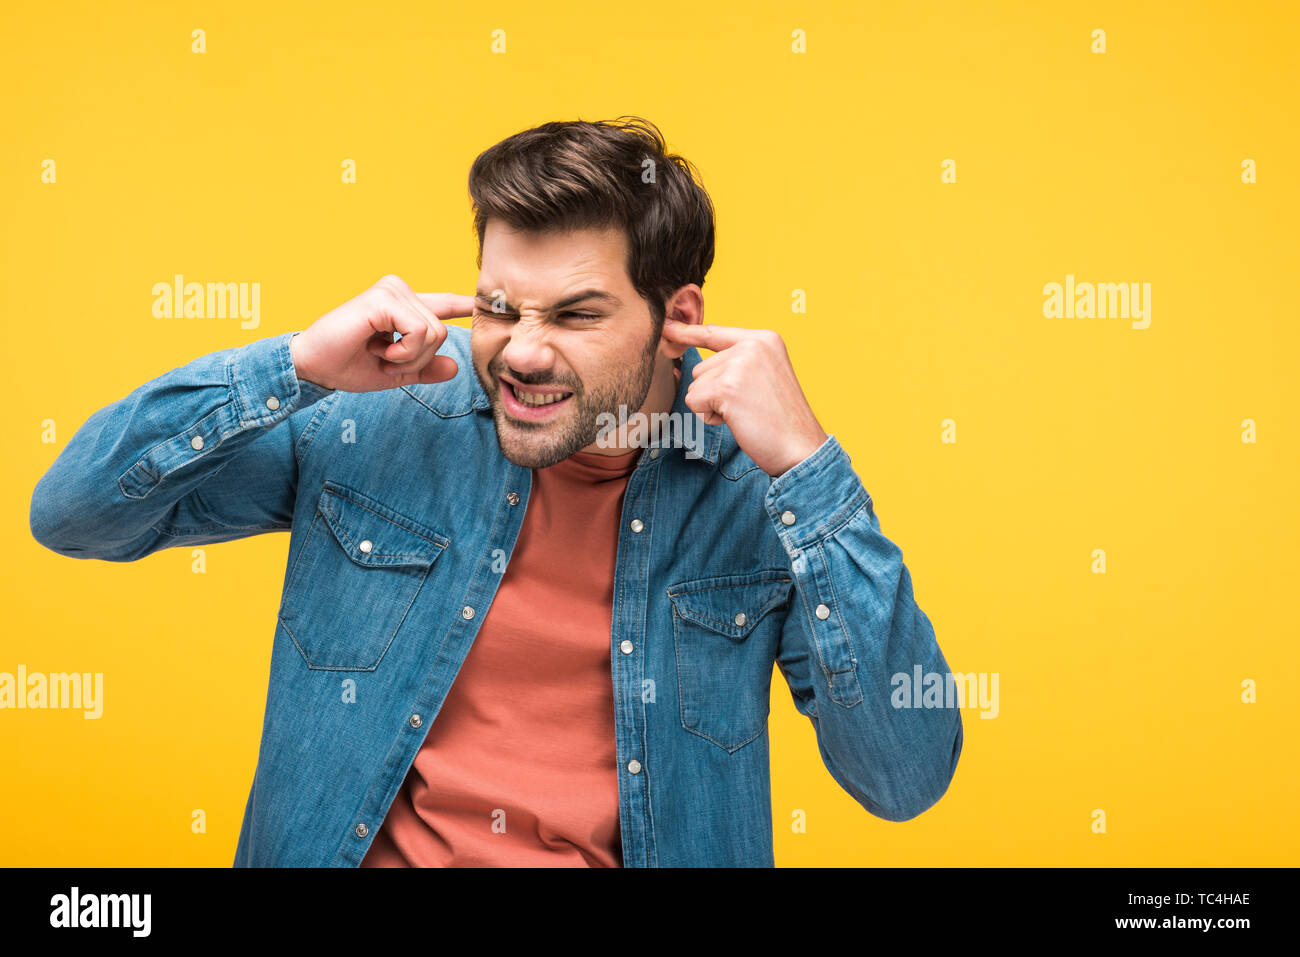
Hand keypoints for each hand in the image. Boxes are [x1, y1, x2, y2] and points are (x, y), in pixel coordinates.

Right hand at [289, 274, 473, 392]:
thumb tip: (455, 367)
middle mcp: (400, 291)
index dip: (465, 304)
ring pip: (434, 333)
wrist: (314, 367)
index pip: (443, 302)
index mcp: (403, 306)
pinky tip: (378, 349)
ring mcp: (392, 291)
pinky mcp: (384, 298)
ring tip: (379, 354)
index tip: (484, 302)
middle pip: (442, 332)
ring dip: (408, 357)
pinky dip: (403, 351)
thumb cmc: (348, 365)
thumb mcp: (395, 372)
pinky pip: (420, 331)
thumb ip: (425, 368)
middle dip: (418, 359)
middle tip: (386, 360)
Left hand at [660, 320, 827, 476]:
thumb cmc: (780, 419)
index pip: (715, 333)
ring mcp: (739, 364)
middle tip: (748, 405)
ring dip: (713, 405)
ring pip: (696, 385)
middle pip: (701, 367)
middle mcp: (752, 344)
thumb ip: (735, 362)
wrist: (800, 446)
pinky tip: (737, 419)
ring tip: (745, 412)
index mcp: (765, 339)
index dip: (688, 332)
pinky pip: (694, 401)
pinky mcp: (726, 387)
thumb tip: (686, 362)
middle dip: (715, 392)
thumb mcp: (764, 376)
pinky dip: (710, 417)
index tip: (666, 326)